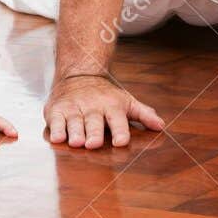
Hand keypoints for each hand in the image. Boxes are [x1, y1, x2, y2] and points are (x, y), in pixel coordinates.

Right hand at [44, 73, 164, 148]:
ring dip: (75, 131)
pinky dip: (56, 129)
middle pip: (93, 122)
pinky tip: (57, 138)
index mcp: (112, 106)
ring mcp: (74, 107)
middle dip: (93, 133)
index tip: (120, 142)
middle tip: (93, 144)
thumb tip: (161, 126)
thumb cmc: (106, 95)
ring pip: (74, 121)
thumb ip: (143, 114)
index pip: (118, 120)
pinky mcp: (56, 109)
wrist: (79, 73)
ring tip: (76, 142)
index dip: (120, 131)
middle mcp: (93, 106)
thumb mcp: (126, 101)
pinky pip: (55, 120)